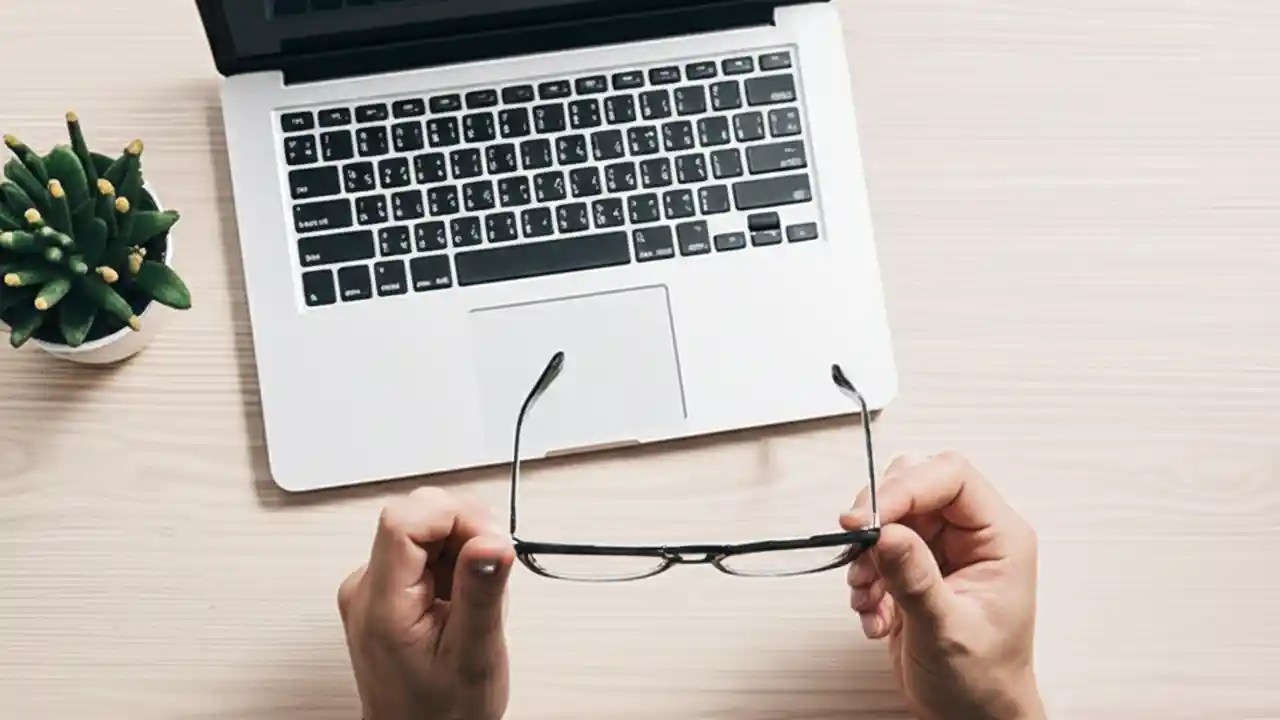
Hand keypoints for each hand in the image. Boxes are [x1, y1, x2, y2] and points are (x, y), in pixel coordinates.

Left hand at [339, 488, 515, 719]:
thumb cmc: (440, 713)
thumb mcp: (474, 654)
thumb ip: (481, 592)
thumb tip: (491, 541)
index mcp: (381, 604)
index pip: (404, 521)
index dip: (454, 517)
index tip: (489, 542)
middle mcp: (367, 588)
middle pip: (417, 518)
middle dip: (465, 533)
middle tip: (490, 571)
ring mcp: (374, 587)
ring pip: (426, 530)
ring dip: (463, 551)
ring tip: (474, 599)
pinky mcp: (388, 588)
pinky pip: (426, 551)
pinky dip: (455, 565)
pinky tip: (462, 600)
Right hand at [841, 453, 1044, 719]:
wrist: (969, 717)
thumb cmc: (981, 682)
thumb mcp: (947, 630)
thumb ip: (915, 578)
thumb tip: (886, 532)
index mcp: (999, 538)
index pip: (950, 477)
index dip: (905, 487)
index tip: (867, 519)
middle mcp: (972, 537)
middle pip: (914, 486)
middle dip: (879, 520)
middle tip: (858, 550)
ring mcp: (942, 550)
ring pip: (890, 516)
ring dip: (866, 555)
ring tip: (868, 595)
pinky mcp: (914, 568)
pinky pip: (876, 548)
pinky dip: (863, 578)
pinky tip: (874, 613)